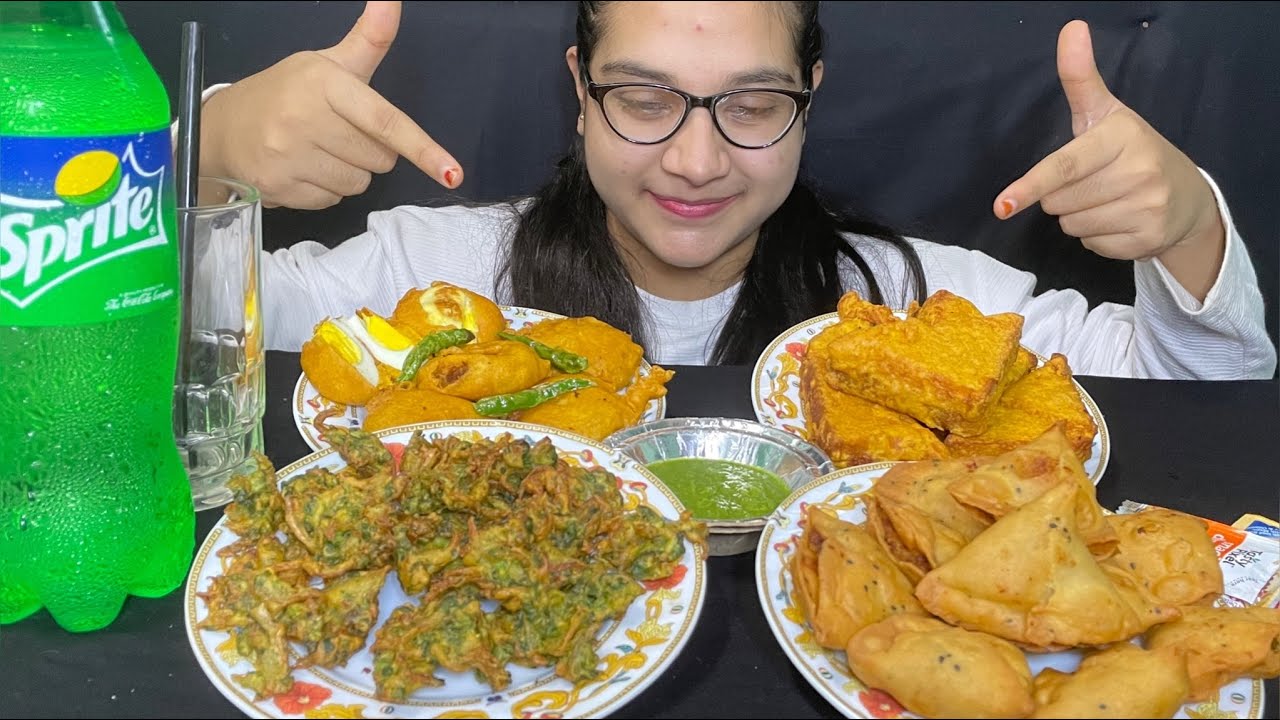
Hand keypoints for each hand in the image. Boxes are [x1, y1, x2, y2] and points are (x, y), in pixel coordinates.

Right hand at [199, 1, 462, 208]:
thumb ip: (369, 39)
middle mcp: (304, 118)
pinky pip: (332, 201)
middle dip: (371, 152)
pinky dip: (325, 190)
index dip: (423, 149)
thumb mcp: (328, 63)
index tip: (452, 173)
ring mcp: (288, 155)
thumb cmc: (287, 93)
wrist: (223, 127)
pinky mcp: (278, 187)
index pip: (385, 121)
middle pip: (379, 159)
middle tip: (340, 133)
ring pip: (358, 183)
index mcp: (324, 83)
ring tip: (319, 151)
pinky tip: (303, 168)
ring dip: (349, 173)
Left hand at [994, 20, 1223, 266]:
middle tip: (1091, 182)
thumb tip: (1071, 28)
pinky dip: (1096, 238)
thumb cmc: (1132, 151)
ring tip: (1107, 200)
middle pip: (1058, 202)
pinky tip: (1119, 221)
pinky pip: (1092, 245)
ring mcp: (1146, 208)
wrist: (1187, 197)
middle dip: (1062, 197)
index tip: (1002, 204)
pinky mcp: (1147, 239)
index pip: (1064, 165)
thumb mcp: (1106, 113)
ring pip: (1072, 226)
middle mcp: (1138, 171)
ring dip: (1078, 218)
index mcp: (1121, 136)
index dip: (1031, 185)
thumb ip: (1081, 78)